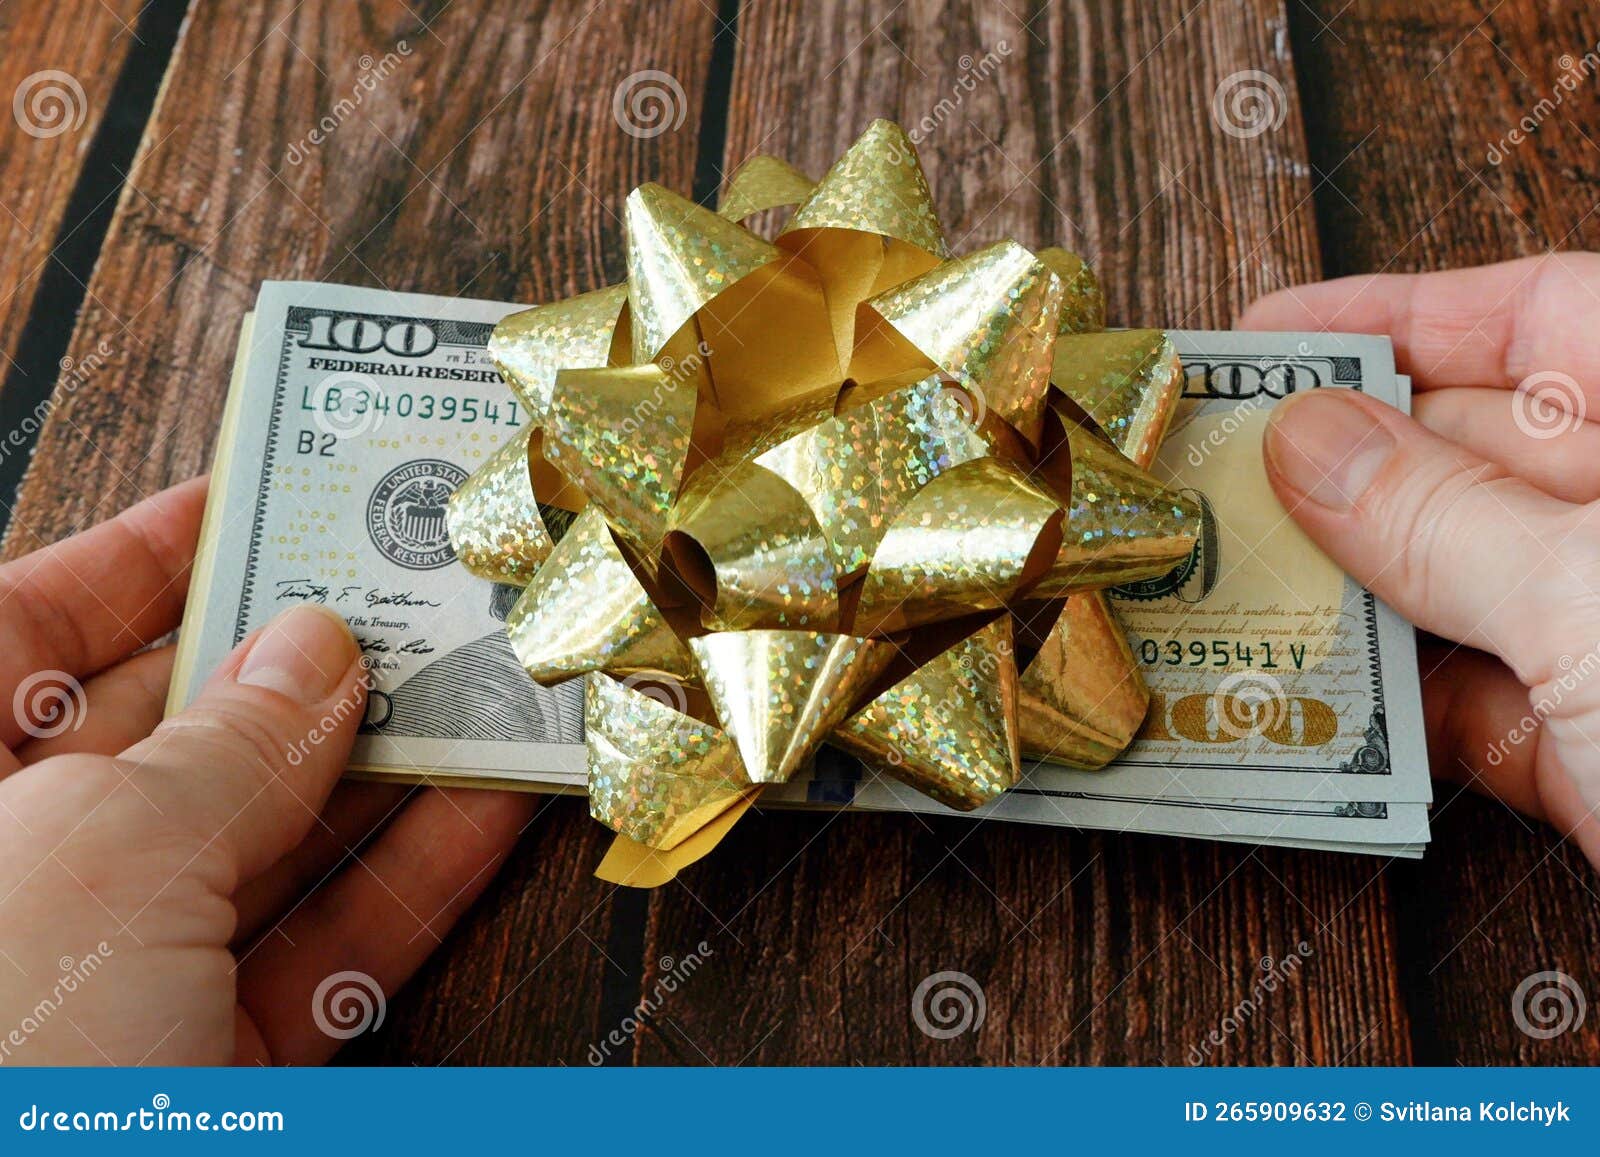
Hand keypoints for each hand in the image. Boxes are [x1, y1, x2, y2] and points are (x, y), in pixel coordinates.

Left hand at [0, 478, 534, 1063]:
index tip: (260, 492)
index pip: (13, 630)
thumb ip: (221, 740)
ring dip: (385, 766)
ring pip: (264, 842)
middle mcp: (15, 883)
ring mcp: (108, 986)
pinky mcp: (207, 1072)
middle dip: (296, 657)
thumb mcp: (95, 855)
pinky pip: (322, 951)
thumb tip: (317, 646)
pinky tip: (494, 812)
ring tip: (488, 684)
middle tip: (411, 584)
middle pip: (165, 730)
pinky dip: (413, 883)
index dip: (137, 553)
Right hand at [1243, 253, 1599, 867]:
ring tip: (1222, 580)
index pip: (1540, 318)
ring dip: (1342, 591)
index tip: (1264, 331)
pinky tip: (1302, 698)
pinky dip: (1387, 708)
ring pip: (1458, 584)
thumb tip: (1303, 440)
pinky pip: (1469, 707)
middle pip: (1478, 453)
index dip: (1391, 316)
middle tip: (1206, 471)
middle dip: (1337, 461)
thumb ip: (1443, 516)